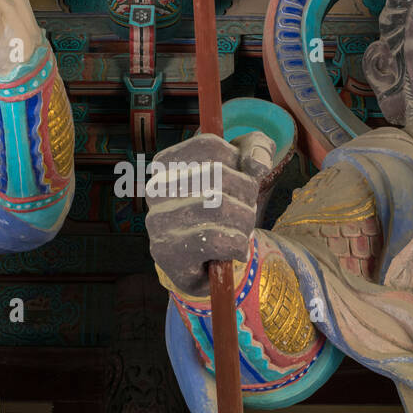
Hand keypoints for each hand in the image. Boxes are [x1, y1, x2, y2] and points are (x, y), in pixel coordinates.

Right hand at [145, 131, 274, 296]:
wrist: (209, 266)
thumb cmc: (225, 211)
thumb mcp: (244, 171)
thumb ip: (256, 149)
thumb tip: (257, 164)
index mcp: (166, 164)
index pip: (210, 145)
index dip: (238, 161)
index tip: (240, 179)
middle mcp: (155, 189)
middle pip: (218, 173)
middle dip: (246, 194)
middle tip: (246, 211)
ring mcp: (157, 221)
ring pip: (219, 205)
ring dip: (245, 222)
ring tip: (241, 232)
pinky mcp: (166, 252)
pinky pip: (215, 239)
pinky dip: (237, 245)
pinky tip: (234, 251)